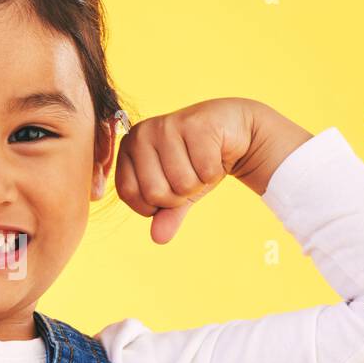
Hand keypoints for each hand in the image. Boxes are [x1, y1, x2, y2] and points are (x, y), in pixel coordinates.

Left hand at [115, 98, 312, 242]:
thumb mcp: (179, 191)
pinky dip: (214, 171)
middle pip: (155, 192)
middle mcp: (142, 133)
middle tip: (189, 173)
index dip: (153, 203)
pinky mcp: (196, 124)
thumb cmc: (198, 160)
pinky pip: (205, 171)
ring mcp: (168, 125)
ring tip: (201, 162)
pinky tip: (215, 153)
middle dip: (178, 194)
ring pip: (182, 183)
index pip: (129, 193)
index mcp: (128, 147)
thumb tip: (158, 238)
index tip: (169, 187)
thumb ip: (165, 214)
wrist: (235, 131)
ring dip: (198, 182)